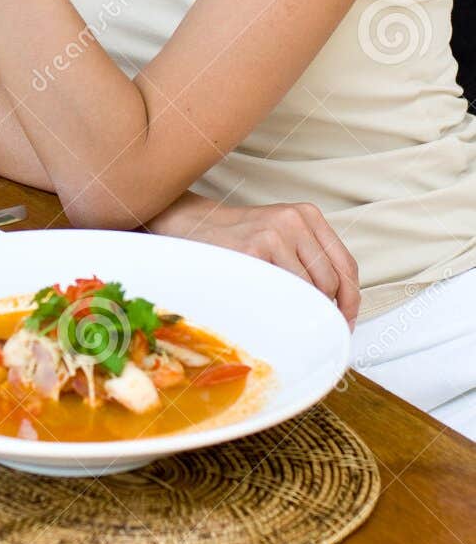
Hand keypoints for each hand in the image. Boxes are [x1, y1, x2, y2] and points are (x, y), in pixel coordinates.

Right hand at [148, 193, 360, 328]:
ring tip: (280, 313)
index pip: (346, 265)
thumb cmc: (239, 238)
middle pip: (331, 282)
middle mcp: (294, 220)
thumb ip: (309, 258)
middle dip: (325, 311)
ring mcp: (273, 234)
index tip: (345, 321)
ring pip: (307, 291)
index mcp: (307, 215)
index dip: (351, 300)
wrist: (192, 223)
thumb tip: (338, 307)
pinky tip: (263, 304)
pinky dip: (278, 307)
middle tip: (314, 328)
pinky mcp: (253, 251)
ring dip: (299, 310)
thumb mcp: (281, 235)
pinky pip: (281, 293)